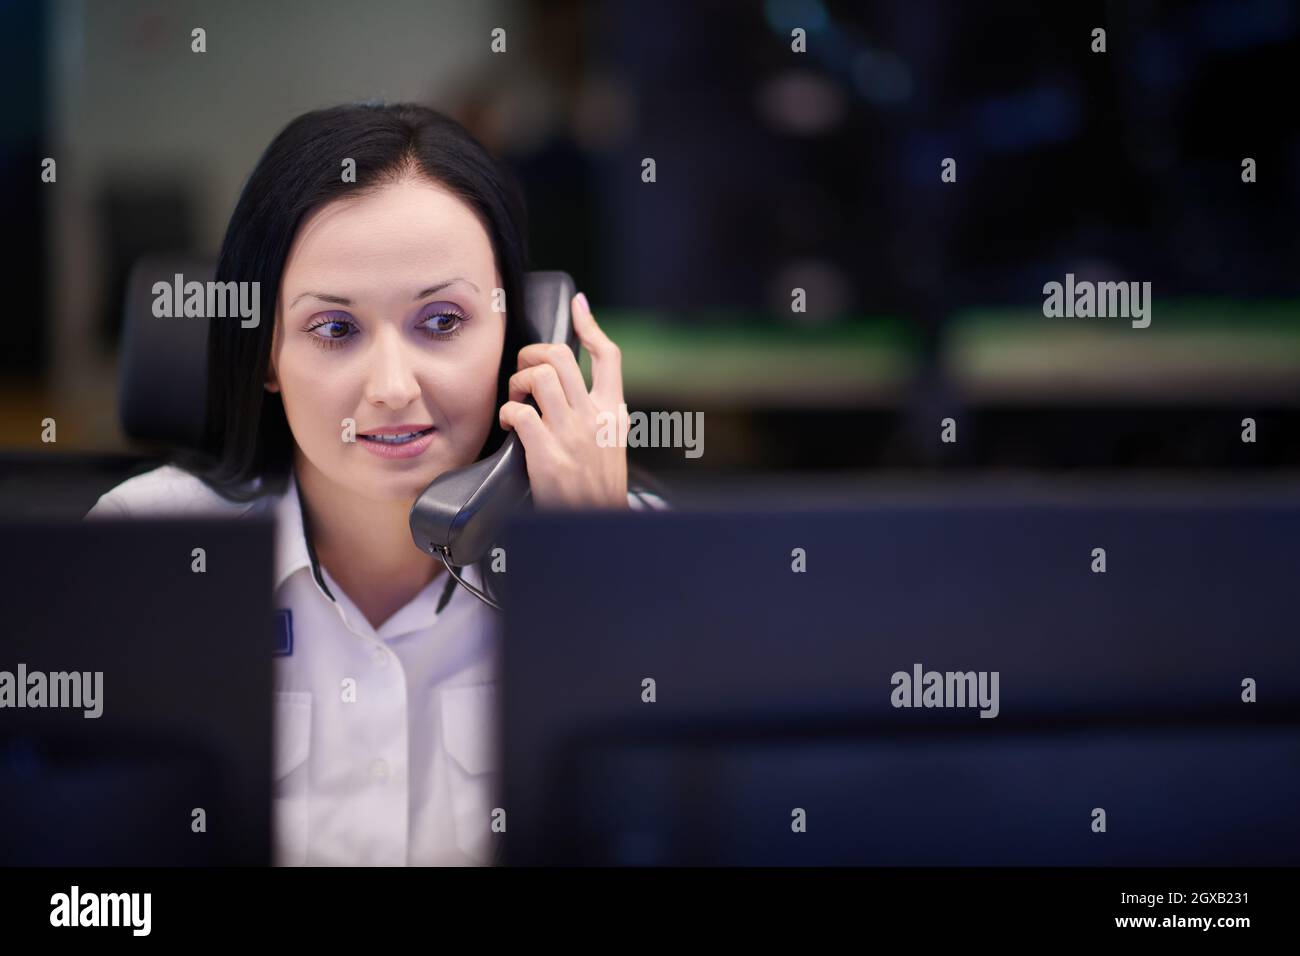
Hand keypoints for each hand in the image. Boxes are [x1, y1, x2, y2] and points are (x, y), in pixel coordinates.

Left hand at [499, 291, 628, 508]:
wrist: (599, 528)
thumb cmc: (597, 489)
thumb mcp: (610, 445)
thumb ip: (595, 415)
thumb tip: (570, 389)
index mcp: (614, 413)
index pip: (609, 356)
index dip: (590, 325)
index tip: (578, 305)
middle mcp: (596, 418)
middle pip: (562, 356)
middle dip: (532, 354)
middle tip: (523, 372)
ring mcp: (573, 436)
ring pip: (541, 376)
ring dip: (518, 381)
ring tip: (515, 400)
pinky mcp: (549, 456)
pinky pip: (520, 413)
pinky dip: (508, 413)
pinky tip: (510, 426)